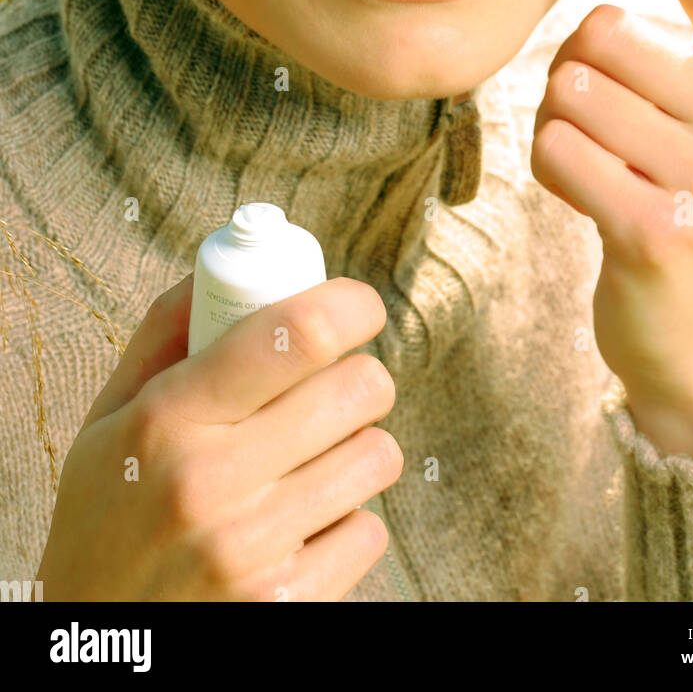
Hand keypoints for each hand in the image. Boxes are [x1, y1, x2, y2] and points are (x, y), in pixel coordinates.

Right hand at [37, 274, 401, 599]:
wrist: (96, 642)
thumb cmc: (104, 516)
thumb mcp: (107, 417)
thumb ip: (163, 334)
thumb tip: (218, 269)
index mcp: (167, 420)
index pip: (297, 334)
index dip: (350, 305)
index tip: (358, 307)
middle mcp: (213, 483)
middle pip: (358, 387)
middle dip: (360, 375)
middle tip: (335, 385)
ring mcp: (254, 550)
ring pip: (377, 455)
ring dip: (358, 446)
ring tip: (315, 457)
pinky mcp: (289, 605)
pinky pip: (371, 531)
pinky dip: (349, 520)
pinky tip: (304, 522)